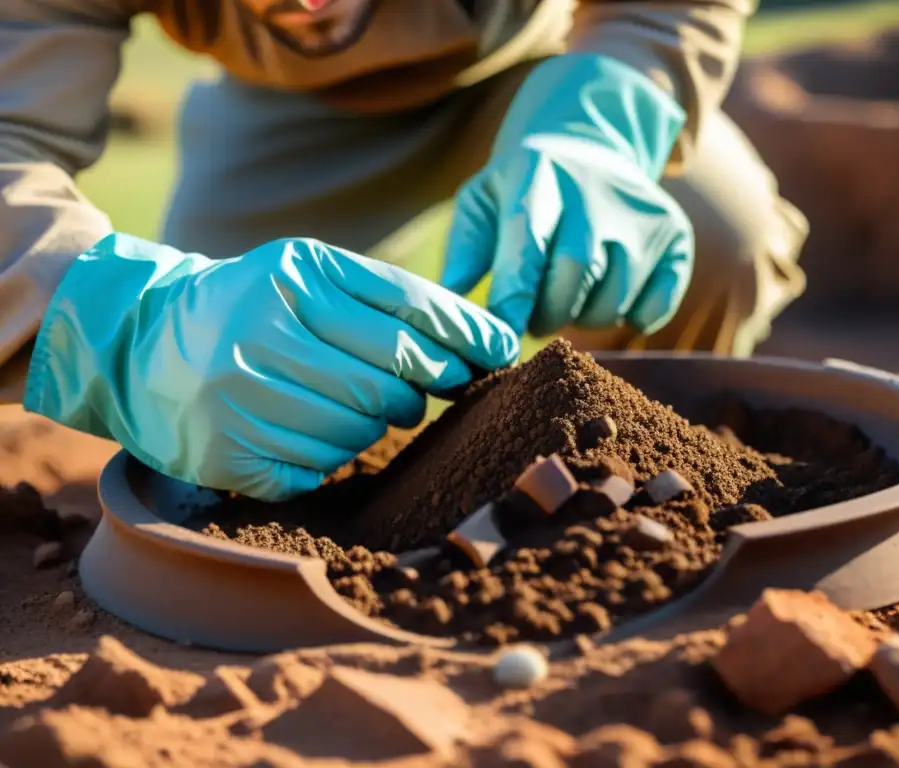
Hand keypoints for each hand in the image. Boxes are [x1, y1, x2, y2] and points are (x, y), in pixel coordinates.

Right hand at [25, 235, 518, 499]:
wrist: (141, 342)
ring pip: (361, 429)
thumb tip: (485, 342)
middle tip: (423, 390)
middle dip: (424, 388)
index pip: (408, 310)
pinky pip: (318, 467)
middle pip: (393, 379)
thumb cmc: (252, 304)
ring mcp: (242, 395)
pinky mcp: (227, 450)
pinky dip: (331, 454)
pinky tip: (313, 429)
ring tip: (358, 405)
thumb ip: (387, 299)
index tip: (500, 351)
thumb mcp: (308, 273)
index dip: (466, 336)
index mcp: (297, 274)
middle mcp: (267, 329)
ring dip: (376, 423)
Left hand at [442, 53, 693, 337]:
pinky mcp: (675, 236)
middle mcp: (596, 191)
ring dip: (584, 317)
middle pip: (576, 277)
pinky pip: (654, 308)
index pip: (528, 250)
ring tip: (569, 298)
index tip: (498, 339)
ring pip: (614, 299)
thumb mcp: (482, 202)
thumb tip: (450, 315)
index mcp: (539, 176)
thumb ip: (463, 256)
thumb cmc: (523, 190)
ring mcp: (642, 213)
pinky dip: (630, 318)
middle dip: (547, 314)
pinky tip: (608, 294)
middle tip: (535, 317)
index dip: (512, 303)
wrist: (591, 145)